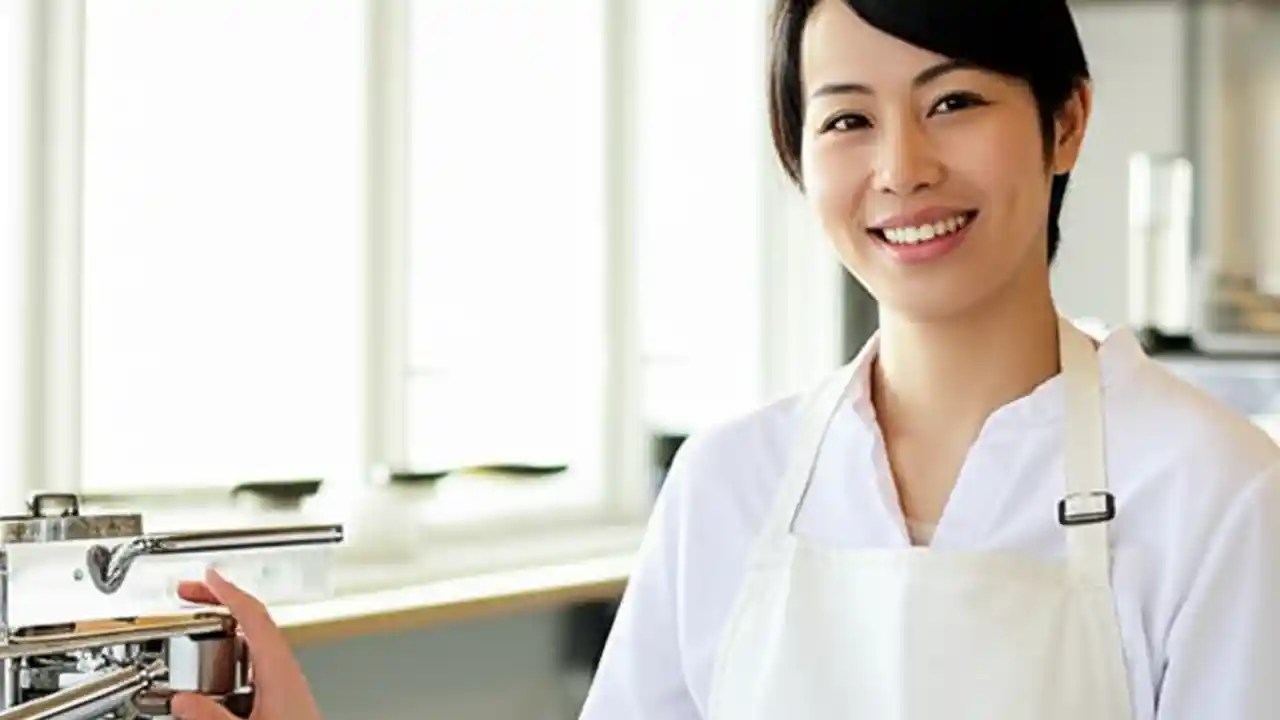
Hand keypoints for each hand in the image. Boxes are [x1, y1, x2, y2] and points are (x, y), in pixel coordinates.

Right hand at [171, 568, 322, 719]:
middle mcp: (287, 672)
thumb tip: (184, 701)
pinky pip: (255, 666)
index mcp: (281, 671)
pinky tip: (213, 670)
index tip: (207, 576)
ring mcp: (287, 685)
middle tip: (190, 594)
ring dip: (226, 631)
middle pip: (254, 623)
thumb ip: (212, 717)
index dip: (229, 592)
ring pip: (255, 645)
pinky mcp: (283, 700)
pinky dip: (232, 656)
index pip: (255, 616)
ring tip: (197, 626)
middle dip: (221, 604)